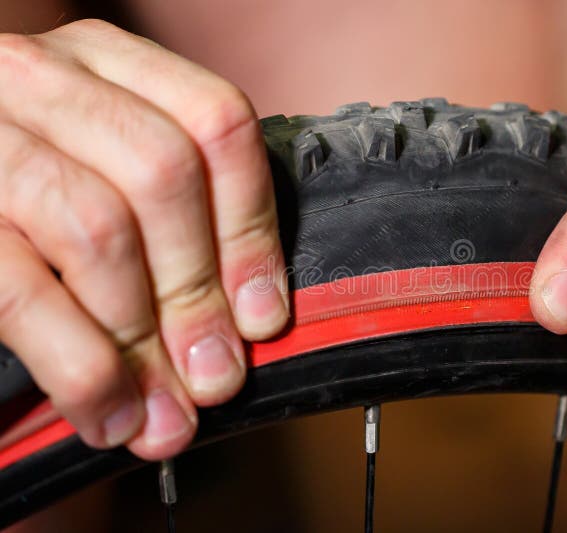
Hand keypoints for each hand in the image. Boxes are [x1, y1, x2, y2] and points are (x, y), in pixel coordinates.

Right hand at [0, 20, 288, 458]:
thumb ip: (175, 218)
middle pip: (163, 174)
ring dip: (143, 336)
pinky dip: (79, 365)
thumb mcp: (109, 173)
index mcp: (110, 63)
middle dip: (198, 293)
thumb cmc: (40, 197)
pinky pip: (22, 289)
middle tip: (217, 376)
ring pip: (98, 226)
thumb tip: (247, 323)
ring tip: (166, 412)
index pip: (217, 125)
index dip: (250, 230)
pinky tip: (109, 413)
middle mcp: (45, 79)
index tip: (263, 316)